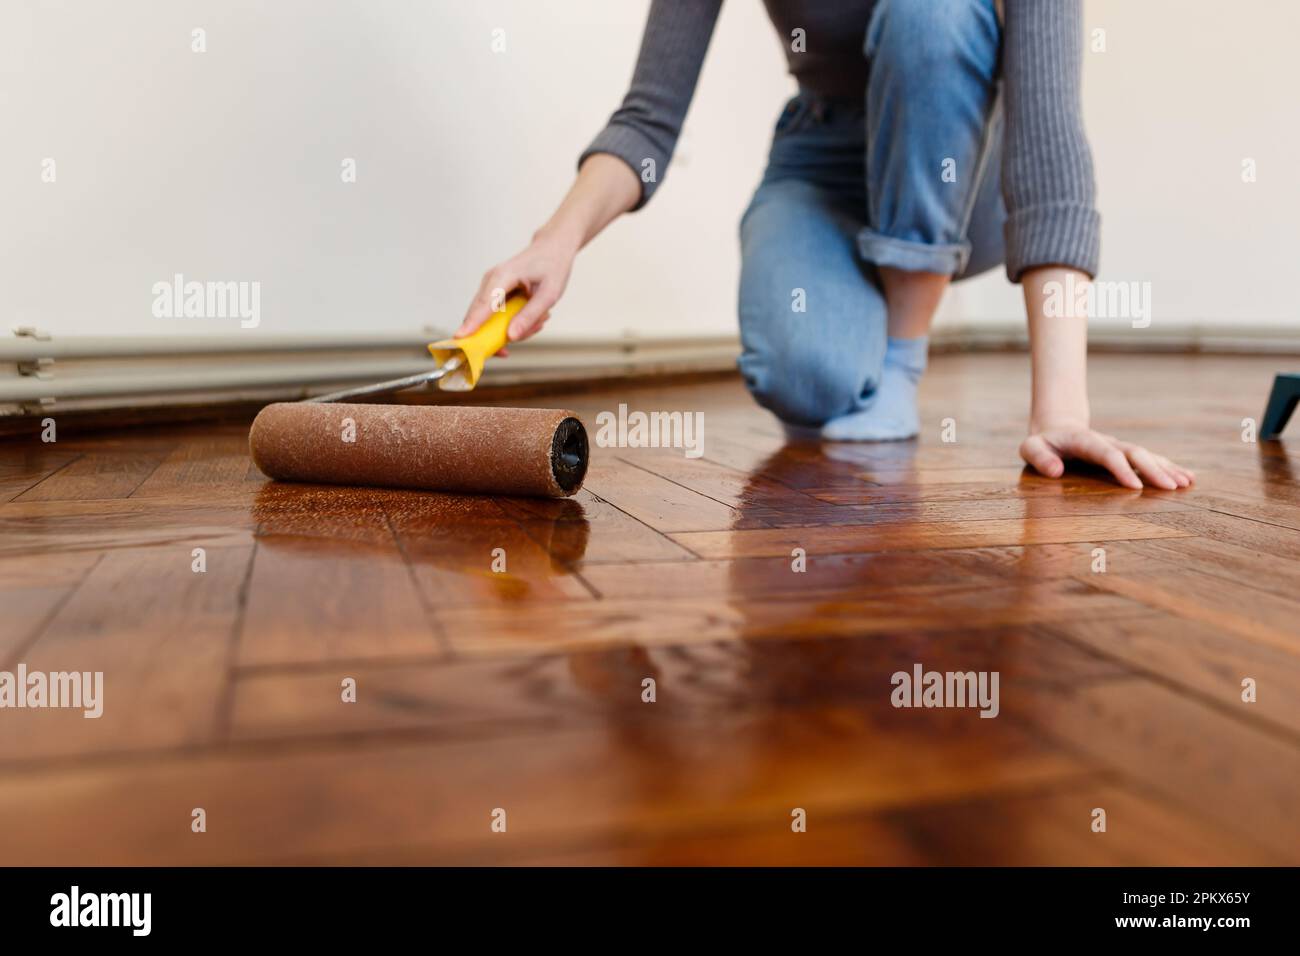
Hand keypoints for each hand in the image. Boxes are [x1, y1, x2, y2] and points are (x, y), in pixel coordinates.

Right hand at [456, 230, 577, 347]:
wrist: (551, 249)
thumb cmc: (552, 268)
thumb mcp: (549, 294)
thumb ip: (530, 315)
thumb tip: (511, 337)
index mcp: (503, 276)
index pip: (485, 304)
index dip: (473, 322)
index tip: (460, 337)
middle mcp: (490, 280)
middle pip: (477, 315)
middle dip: (496, 336)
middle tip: (518, 346)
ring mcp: (489, 286)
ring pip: (486, 320)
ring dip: (511, 328)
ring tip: (540, 319)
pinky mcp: (492, 293)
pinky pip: (493, 317)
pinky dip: (513, 323)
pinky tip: (535, 317)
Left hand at [1020, 423, 1194, 489]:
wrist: (1057, 429)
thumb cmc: (1043, 444)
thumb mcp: (1031, 448)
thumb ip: (1039, 458)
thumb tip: (1056, 471)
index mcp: (1086, 442)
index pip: (1107, 455)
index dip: (1122, 469)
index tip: (1136, 487)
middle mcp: (1108, 442)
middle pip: (1134, 453)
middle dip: (1153, 469)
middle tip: (1171, 488)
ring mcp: (1119, 447)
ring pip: (1147, 455)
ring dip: (1167, 468)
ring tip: (1186, 482)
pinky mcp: (1125, 453)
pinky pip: (1150, 459)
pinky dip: (1169, 467)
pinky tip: (1187, 477)